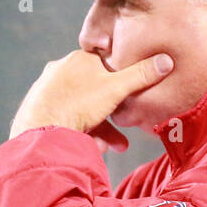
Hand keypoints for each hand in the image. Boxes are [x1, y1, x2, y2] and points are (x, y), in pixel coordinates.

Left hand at [8, 50, 173, 151]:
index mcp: (78, 58)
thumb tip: (166, 61)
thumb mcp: (116, 89)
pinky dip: (81, 132)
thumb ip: (141, 76)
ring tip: (110, 147)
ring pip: (81, 108)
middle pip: (94, 91)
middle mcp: (60, 70)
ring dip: (99, 129)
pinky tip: (91, 147)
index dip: (120, 83)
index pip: (105, 65)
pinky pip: (66, 118)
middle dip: (112, 115)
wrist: (40, 131)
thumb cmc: (77, 105)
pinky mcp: (40, 109)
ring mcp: (48, 90)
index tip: (129, 99)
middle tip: (123, 133)